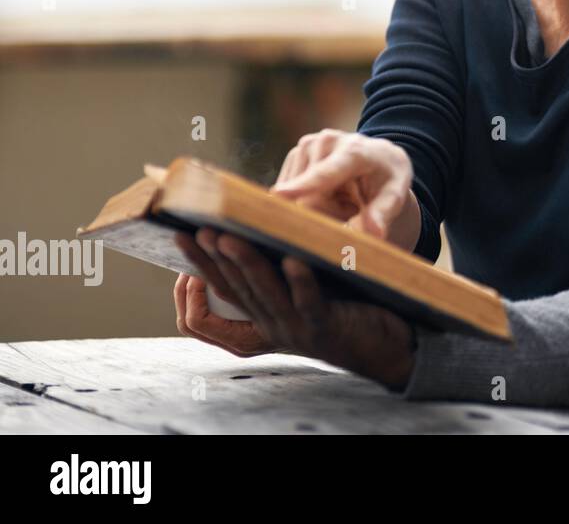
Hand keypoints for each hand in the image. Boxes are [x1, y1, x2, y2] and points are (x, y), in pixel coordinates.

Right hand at [175, 228, 415, 390]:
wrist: (383, 348)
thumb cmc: (345, 310)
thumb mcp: (303, 292)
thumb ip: (279, 270)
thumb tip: (255, 224)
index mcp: (261, 318)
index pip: (221, 291)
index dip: (200, 266)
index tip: (183, 236)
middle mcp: (271, 327)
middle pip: (236, 290)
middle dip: (215, 258)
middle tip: (199, 228)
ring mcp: (296, 329)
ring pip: (265, 294)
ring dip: (247, 264)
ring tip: (231, 238)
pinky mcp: (325, 327)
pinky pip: (309, 302)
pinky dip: (300, 281)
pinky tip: (292, 260)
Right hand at [271, 130, 420, 250]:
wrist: (380, 157)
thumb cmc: (387, 179)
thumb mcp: (394, 196)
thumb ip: (382, 214)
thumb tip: (374, 234)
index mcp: (355, 151)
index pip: (326, 173)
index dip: (302, 185)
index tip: (278, 195)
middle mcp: (327, 141)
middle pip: (308, 196)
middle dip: (326, 212)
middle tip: (351, 205)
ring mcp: (307, 144)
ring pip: (295, 196)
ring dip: (316, 206)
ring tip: (339, 196)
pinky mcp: (295, 152)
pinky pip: (289, 193)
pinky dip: (305, 198)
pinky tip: (325, 190)